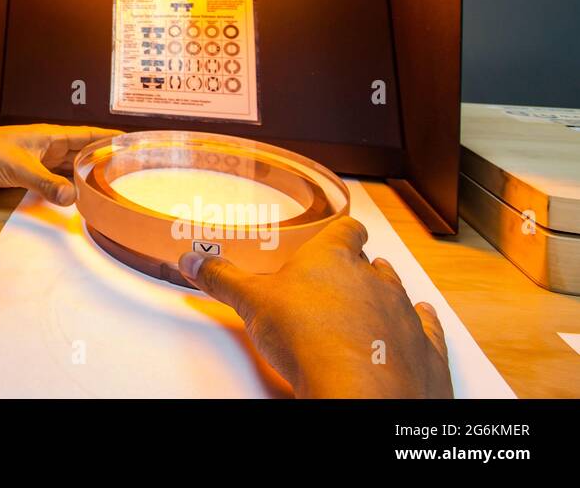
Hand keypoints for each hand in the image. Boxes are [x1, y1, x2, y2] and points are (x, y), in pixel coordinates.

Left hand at [0, 124, 121, 205]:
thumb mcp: (18, 168)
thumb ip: (45, 183)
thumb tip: (74, 197)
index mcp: (49, 137)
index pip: (88, 135)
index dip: (110, 138)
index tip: (135, 142)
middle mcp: (47, 149)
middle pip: (82, 156)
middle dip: (104, 163)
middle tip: (131, 175)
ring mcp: (37, 165)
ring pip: (69, 172)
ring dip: (85, 180)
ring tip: (110, 192)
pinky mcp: (25, 180)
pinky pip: (53, 185)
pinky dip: (66, 192)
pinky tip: (77, 202)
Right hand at [178, 217, 452, 397]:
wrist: (359, 391)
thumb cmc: (310, 339)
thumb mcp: (252, 303)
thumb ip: (223, 279)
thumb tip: (194, 262)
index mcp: (335, 258)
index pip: (346, 231)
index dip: (342, 233)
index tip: (337, 234)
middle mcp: (376, 279)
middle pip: (372, 264)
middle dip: (358, 271)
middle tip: (338, 283)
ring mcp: (404, 313)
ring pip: (399, 294)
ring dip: (386, 298)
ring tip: (366, 309)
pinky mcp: (426, 348)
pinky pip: (427, 329)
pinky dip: (420, 327)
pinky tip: (416, 325)